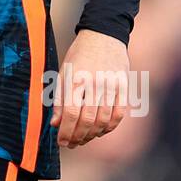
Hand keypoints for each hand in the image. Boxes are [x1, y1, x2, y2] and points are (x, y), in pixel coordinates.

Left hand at [51, 29, 129, 148]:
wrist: (103, 36)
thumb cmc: (79, 56)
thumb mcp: (64, 73)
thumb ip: (59, 99)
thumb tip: (56, 124)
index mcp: (76, 79)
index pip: (72, 113)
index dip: (66, 132)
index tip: (61, 142)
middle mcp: (95, 83)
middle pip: (88, 120)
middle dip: (78, 137)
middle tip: (72, 144)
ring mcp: (111, 85)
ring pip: (104, 120)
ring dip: (93, 134)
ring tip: (84, 139)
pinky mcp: (124, 86)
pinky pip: (119, 114)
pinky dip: (110, 127)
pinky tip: (100, 131)